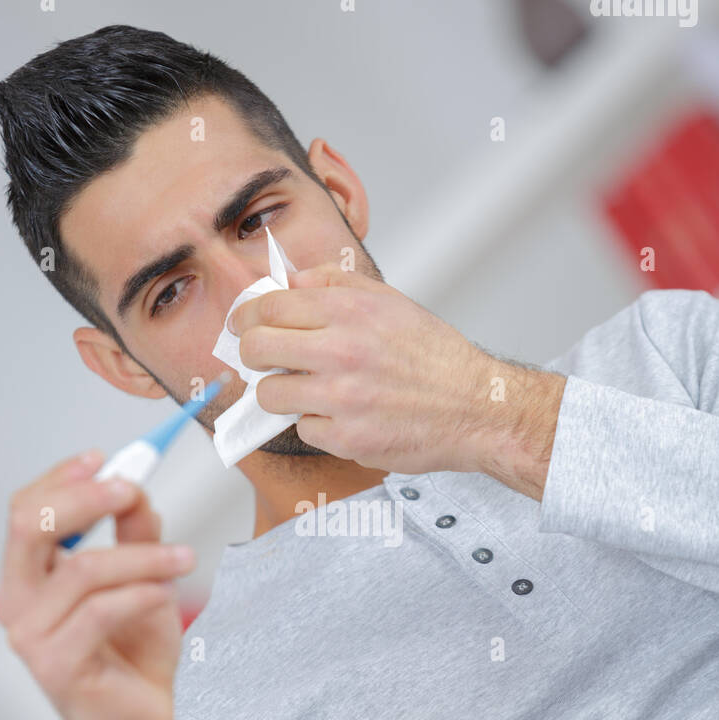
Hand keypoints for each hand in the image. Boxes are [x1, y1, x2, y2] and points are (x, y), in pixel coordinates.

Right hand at [0, 451, 195, 719]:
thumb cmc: (136, 658)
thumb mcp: (144, 578)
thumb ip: (136, 532)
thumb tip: (134, 486)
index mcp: (30, 577)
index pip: (26, 510)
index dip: (64, 479)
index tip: (109, 462)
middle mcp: (19, 604)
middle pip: (31, 526)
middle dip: (87, 499)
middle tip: (132, 490)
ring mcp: (32, 638)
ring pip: (82, 568)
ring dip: (141, 554)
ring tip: (184, 558)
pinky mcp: (57, 667)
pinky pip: (101, 610)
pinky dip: (141, 592)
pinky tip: (167, 592)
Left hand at [231, 263, 566, 498]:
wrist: (475, 408)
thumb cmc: (435, 358)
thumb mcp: (390, 302)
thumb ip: (335, 283)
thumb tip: (289, 281)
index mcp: (350, 310)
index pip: (268, 307)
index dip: (246, 317)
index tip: (243, 325)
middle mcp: (342, 350)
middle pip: (256, 348)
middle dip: (252, 354)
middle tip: (263, 360)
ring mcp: (342, 398)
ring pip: (270, 394)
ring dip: (280, 393)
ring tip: (304, 391)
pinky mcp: (347, 438)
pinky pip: (302, 429)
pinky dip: (316, 425)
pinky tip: (340, 416)